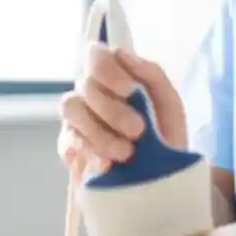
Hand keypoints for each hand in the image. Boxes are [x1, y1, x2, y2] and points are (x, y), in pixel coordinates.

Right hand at [57, 44, 187, 170]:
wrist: (163, 181)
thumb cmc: (166, 137)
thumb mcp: (169, 104)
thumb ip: (150, 74)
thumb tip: (122, 53)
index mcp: (115, 77)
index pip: (96, 56)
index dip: (108, 70)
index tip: (129, 91)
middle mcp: (92, 93)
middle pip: (86, 86)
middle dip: (113, 110)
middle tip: (138, 131)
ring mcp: (77, 120)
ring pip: (72, 110)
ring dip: (99, 132)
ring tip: (126, 153)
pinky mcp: (70, 148)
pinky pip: (67, 142)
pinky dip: (88, 152)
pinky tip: (106, 164)